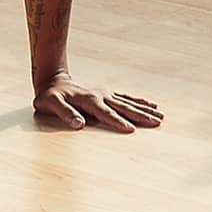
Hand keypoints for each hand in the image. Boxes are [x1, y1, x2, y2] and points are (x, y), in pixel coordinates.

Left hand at [35, 73, 163, 132]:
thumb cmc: (50, 96)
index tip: (131, 130)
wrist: (53, 81)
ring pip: (129, 103)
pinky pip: (127, 98)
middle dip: (140, 116)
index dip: (117, 121)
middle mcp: (100, 96)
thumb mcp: (50, 104)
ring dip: (144, 110)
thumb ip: (65, 113)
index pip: (105, 113)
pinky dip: (140, 102)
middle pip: (123, 107)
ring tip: (161, 116)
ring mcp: (105, 94)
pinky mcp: (108, 94)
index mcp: (88, 100)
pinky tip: (152, 105)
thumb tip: (78, 124)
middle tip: (157, 123)